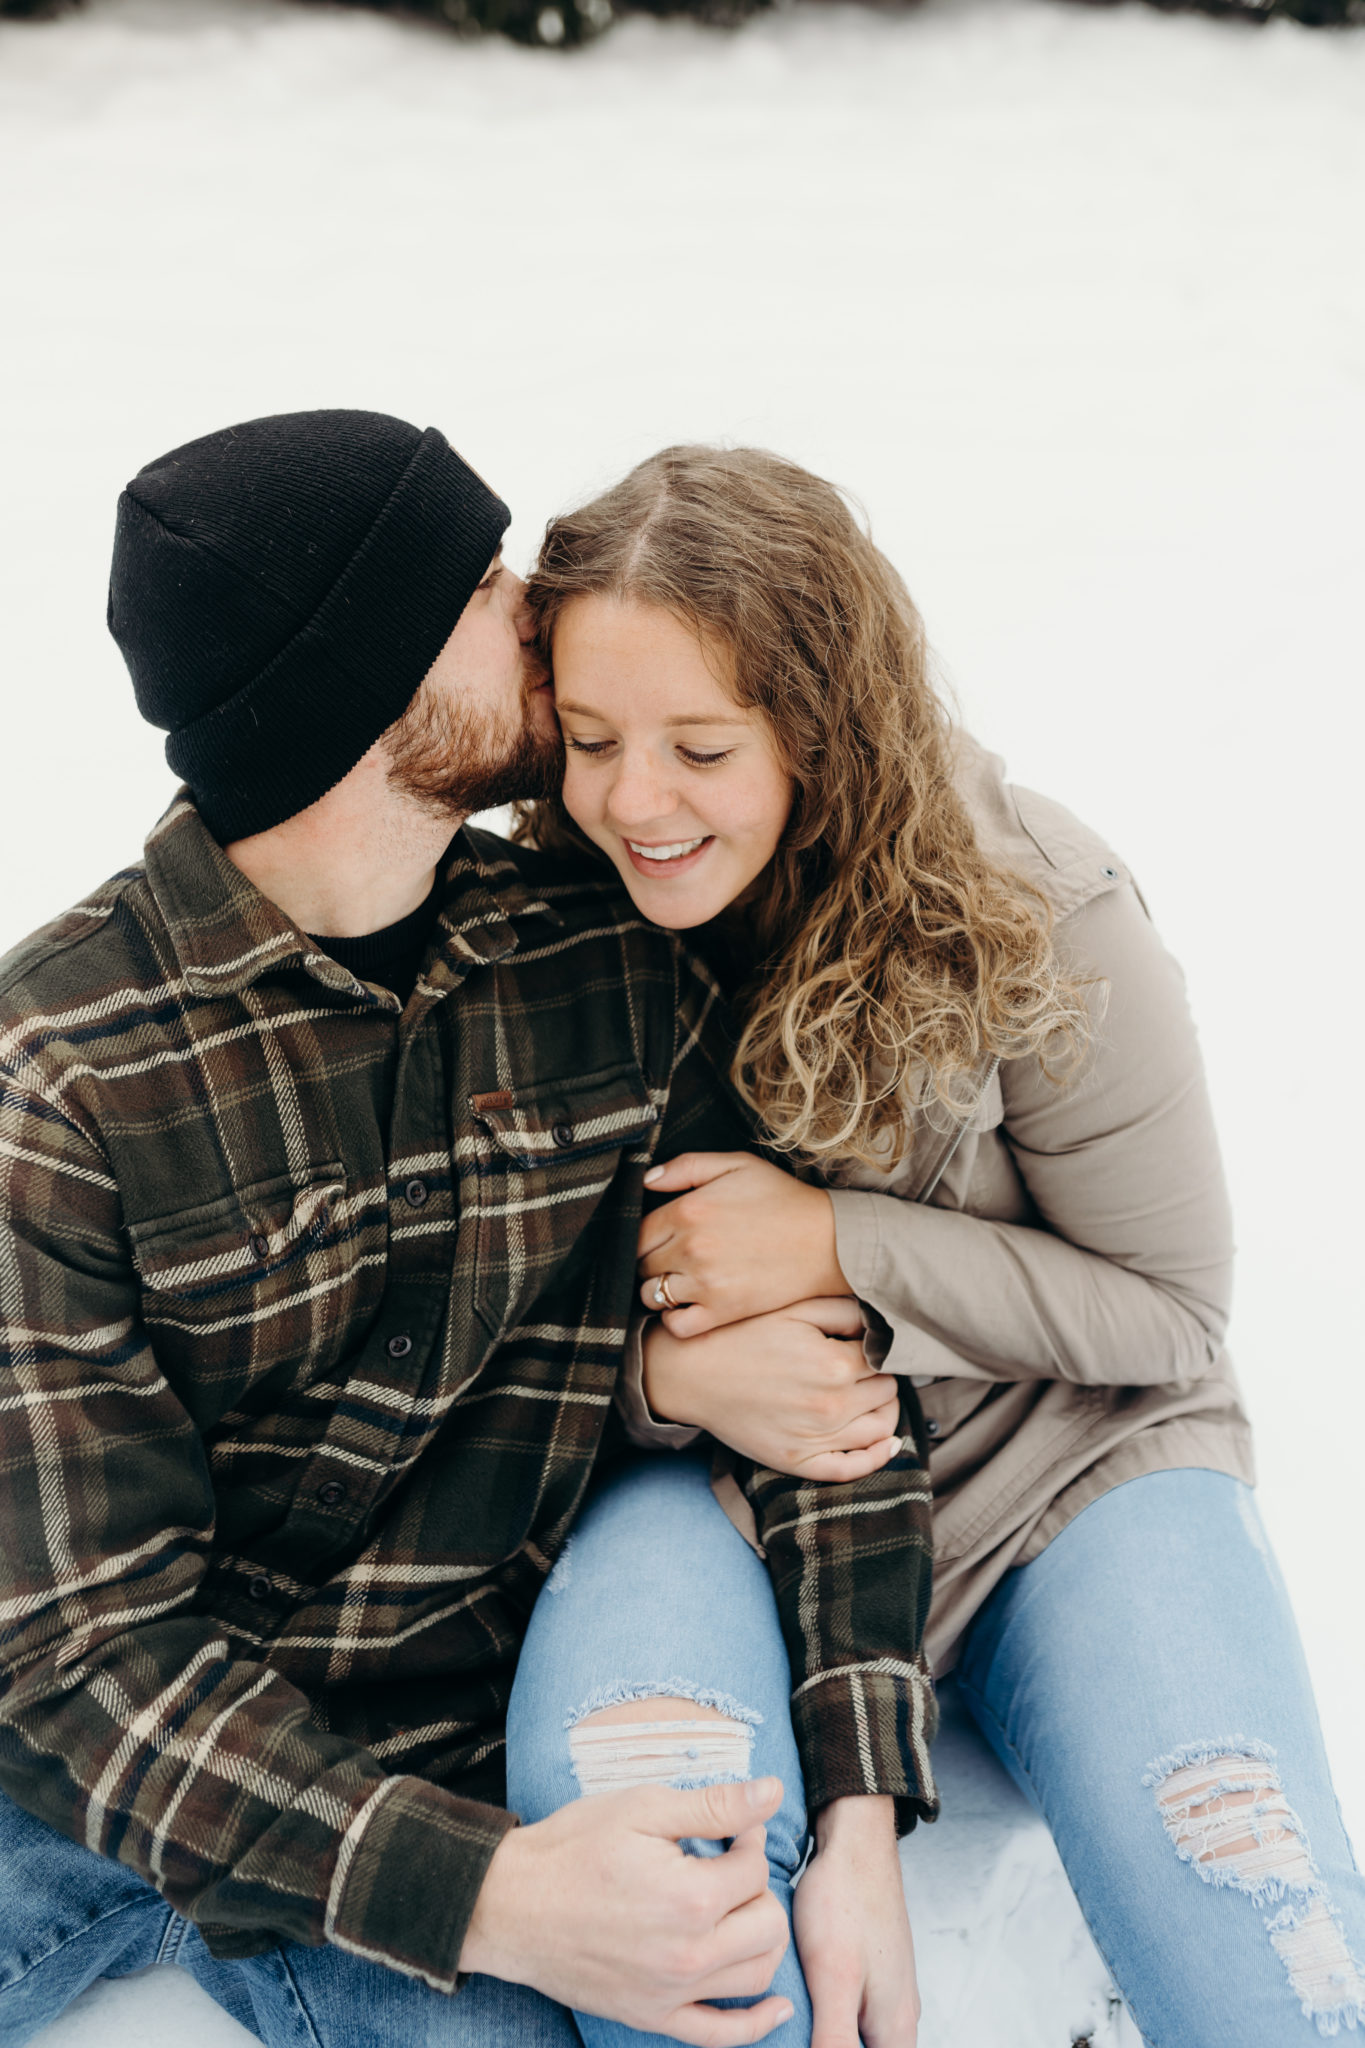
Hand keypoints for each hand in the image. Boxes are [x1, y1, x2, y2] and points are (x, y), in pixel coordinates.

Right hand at [460, 1776, 794, 2045]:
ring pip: (757, 1975)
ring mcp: (672, 1992)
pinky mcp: (652, 2016)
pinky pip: (719, 2034)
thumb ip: (715, 1805)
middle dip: (758, 1887)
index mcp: (691, 1897)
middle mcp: (690, 1954)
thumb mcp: (643, 1808)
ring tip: (742, 1909)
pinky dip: (755, 2025)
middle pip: (768, 1923)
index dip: (748, 1836)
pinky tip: (776, 2007)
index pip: (755, 1867)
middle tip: (730, 1864)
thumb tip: (773, 1791)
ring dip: (763, 1939)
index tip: (730, 1827)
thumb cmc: (574, 1848)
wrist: (510, 1904)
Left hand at [639, 1153, 846, 1335]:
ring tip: (682, 1281)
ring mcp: (705, 1284)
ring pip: (652, 1295)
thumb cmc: (783, 1199)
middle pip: (641, 1264)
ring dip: (660, 1289)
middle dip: (651, 1261)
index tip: (662, 1237)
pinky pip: (676, 1325)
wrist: (828, 1240)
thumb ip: (686, 1166)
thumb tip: (645, 1180)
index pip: (636, 1233)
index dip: (645, 1236)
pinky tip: (691, 1305)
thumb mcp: (736, 1164)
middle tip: (674, 1257)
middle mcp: (691, 1249)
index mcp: (689, 1211)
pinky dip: (675, 1318)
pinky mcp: (723, 1312)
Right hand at [642, 1299, 902, 1480]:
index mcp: (833, 1364)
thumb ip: (845, 1311)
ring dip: (886, 1412)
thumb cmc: (743, 1336)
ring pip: (880, 1430)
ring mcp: (815, 1439)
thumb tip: (885, 1322)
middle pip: (887, 1394)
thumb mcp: (795, 1309)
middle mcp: (830, 1405)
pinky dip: (877, 1458)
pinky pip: (852, 1469)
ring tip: (874, 1398)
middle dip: (883, 1379)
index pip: (886, 1360)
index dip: (883, 1351)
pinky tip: (887, 1443)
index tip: (872, 1347)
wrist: (694, 1374)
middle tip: (869, 1370)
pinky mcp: (797, 1461)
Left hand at [794, 1796, 919, 2047]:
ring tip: (788, 2015)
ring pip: (856, 2037)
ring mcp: (885, 1992)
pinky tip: (800, 1997)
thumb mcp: (834, 1981)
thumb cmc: (845, 1904)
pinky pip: (850, 2011)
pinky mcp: (869, 1969)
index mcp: (896, 2032)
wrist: (856, 1838)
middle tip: (789, 2023)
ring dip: (824, 2033)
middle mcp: (898, 2017)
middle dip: (824, 2044)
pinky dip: (825, 2011)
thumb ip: (835, 2042)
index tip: (808, 2038)